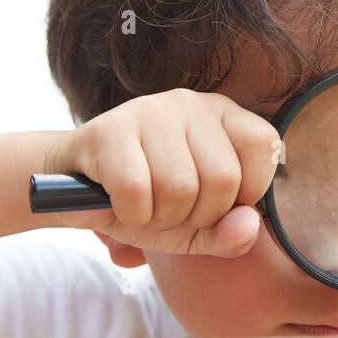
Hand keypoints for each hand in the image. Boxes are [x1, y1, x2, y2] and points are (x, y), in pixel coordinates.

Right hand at [42, 89, 281, 255]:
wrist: (74, 189)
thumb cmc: (148, 202)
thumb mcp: (197, 228)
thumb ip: (232, 234)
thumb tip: (249, 224)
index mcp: (223, 116)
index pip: (264, 147)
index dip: (247, 192)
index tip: (218, 204)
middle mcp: (191, 103)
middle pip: (223, 177)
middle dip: (198, 215)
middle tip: (173, 210)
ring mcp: (150, 111)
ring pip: (180, 187)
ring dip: (161, 217)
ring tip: (147, 205)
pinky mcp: (110, 129)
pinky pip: (136, 191)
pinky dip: (131, 214)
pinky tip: (120, 202)